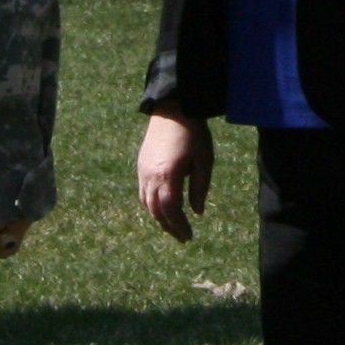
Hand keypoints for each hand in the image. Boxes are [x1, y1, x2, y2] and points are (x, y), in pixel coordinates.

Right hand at [137, 109, 213, 241]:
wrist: (172, 108)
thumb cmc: (193, 133)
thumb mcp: (204, 161)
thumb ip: (199, 188)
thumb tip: (197, 212)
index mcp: (167, 176)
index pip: (170, 210)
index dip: (179, 226)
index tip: (188, 236)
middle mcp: (150, 176)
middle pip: (156, 210)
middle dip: (169, 226)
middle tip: (182, 237)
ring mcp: (143, 170)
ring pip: (147, 203)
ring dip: (159, 217)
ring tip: (173, 224)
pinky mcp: (141, 164)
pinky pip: (143, 192)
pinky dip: (152, 204)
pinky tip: (163, 206)